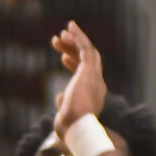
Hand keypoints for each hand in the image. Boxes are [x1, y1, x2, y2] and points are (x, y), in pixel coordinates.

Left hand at [52, 20, 106, 137]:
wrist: (77, 128)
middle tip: (57, 40)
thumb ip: (65, 103)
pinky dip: (78, 36)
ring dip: (74, 40)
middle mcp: (98, 84)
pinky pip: (85, 48)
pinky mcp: (90, 71)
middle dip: (73, 48)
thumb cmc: (69, 127)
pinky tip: (70, 27)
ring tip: (61, 33)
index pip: (86, 74)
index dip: (74, 63)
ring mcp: (95, 77)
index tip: (63, 56)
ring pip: (88, 52)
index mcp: (94, 95)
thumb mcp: (65, 114)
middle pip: (88, 60)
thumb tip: (60, 96)